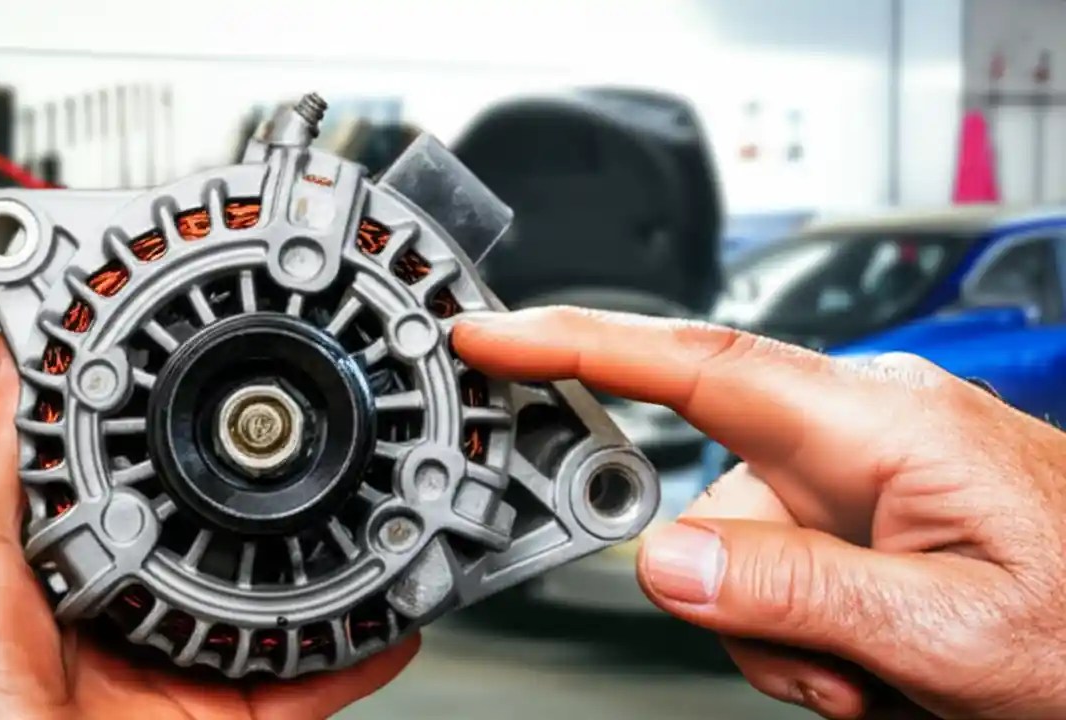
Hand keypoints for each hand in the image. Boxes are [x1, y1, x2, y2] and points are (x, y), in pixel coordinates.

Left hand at [0, 334, 416, 719]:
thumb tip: (5, 368)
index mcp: (87, 577)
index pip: (152, 503)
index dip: (190, 462)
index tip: (224, 416)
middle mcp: (145, 621)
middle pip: (228, 559)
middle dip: (278, 519)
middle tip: (322, 466)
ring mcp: (191, 672)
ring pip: (281, 620)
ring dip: (332, 583)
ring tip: (373, 533)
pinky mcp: (232, 719)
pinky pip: (309, 687)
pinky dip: (355, 660)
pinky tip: (389, 626)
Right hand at [453, 307, 1065, 719]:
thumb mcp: (949, 632)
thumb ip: (797, 590)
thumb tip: (666, 558)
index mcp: (876, 423)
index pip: (694, 367)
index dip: (577, 345)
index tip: (489, 340)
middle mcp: (857, 430)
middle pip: (709, 502)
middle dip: (744, 600)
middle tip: (829, 666)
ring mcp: (859, 470)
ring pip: (739, 553)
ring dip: (789, 635)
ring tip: (882, 676)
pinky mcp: (862, 507)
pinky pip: (777, 566)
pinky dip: (807, 632)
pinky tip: (878, 659)